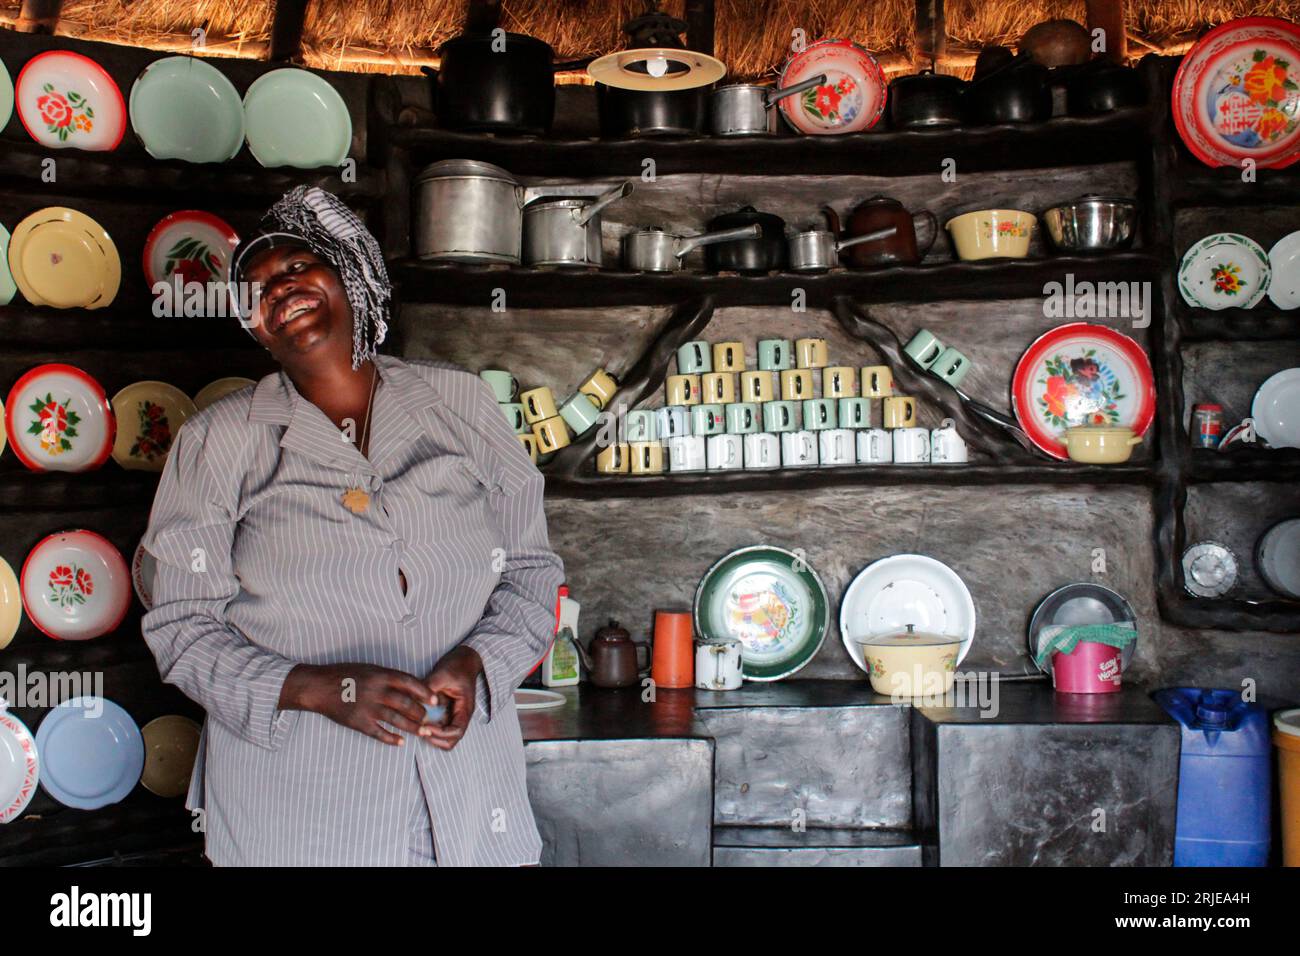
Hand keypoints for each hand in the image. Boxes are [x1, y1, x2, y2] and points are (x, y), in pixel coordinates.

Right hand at [280, 662, 433, 745]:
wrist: (319, 687)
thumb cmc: (346, 675)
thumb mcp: (369, 669)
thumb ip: (388, 677)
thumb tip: (410, 686)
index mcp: (380, 675)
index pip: (410, 683)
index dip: (425, 693)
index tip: (435, 700)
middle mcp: (376, 691)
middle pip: (406, 704)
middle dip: (420, 713)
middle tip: (428, 718)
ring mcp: (367, 708)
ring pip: (396, 720)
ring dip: (412, 727)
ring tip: (422, 731)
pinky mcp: (358, 722)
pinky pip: (378, 733)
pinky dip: (391, 739)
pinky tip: (401, 742)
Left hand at [421, 646, 483, 750]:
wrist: (465, 658)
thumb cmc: (457, 665)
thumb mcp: (442, 674)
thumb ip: (428, 687)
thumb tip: (412, 700)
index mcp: (465, 708)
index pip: (456, 731)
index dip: (440, 733)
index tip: (425, 726)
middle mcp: (461, 715)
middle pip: (452, 740)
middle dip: (436, 739)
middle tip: (420, 730)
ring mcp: (454, 715)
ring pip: (445, 737)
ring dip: (433, 736)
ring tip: (419, 726)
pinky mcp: (447, 712)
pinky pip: (439, 727)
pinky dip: (430, 728)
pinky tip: (419, 720)